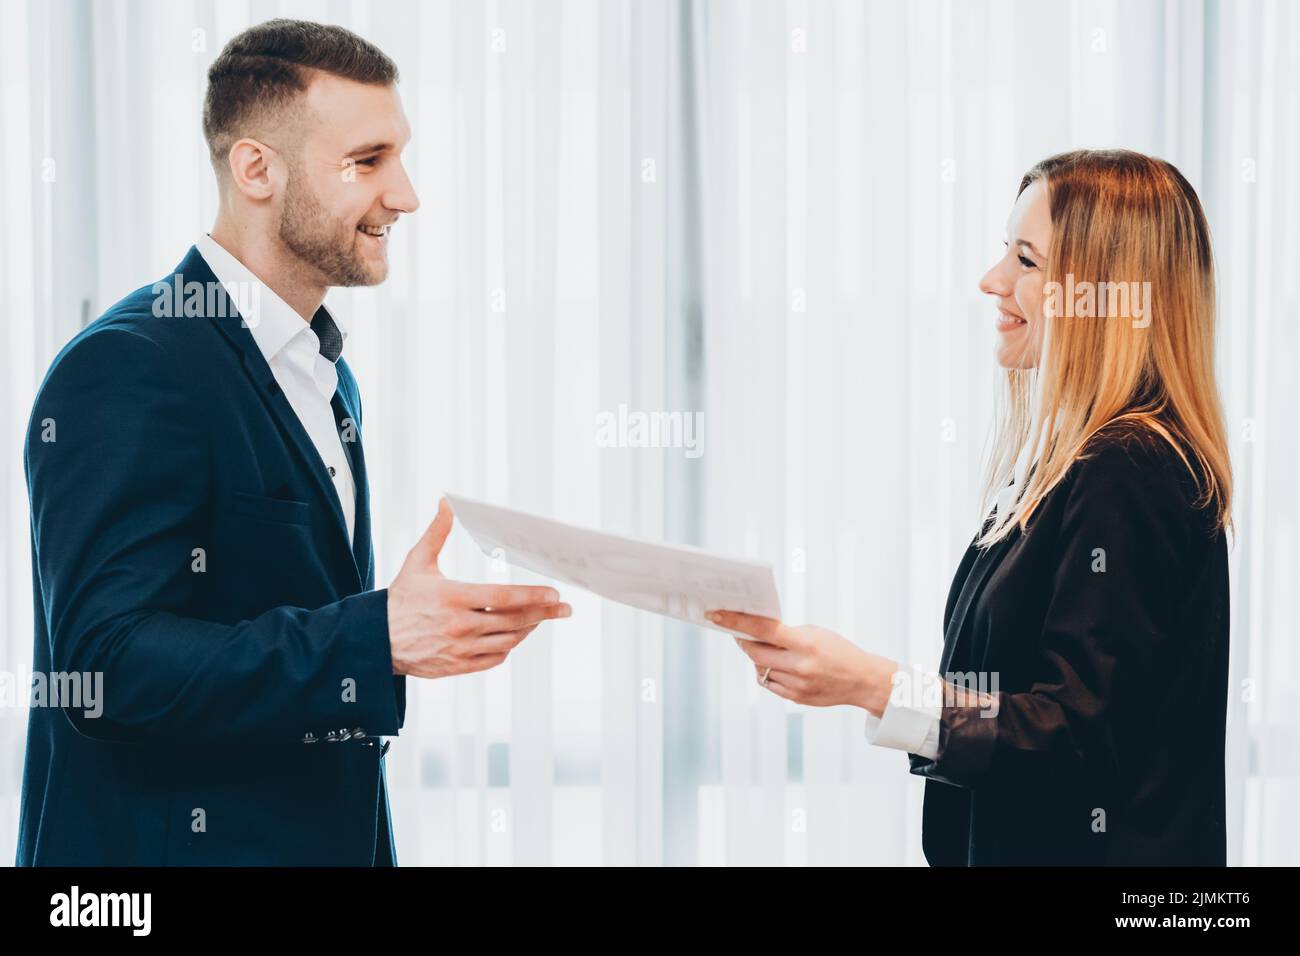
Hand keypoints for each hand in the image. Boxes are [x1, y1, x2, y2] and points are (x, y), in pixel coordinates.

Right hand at [388, 497, 570, 678]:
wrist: (375, 641)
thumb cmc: (400, 598)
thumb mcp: (417, 562)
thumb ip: (437, 532)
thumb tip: (447, 502)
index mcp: (453, 597)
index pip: (504, 597)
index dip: (533, 596)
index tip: (555, 594)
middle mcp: (460, 626)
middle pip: (514, 621)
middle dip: (544, 613)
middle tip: (565, 608)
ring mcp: (460, 649)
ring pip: (508, 641)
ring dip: (529, 629)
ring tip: (541, 618)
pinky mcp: (457, 666)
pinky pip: (494, 658)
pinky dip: (509, 646)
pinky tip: (515, 634)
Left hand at [706, 610, 897, 714]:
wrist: (862, 680)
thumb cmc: (838, 650)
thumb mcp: (814, 633)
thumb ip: (786, 634)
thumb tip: (755, 632)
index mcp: (805, 643)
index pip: (762, 629)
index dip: (736, 622)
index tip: (715, 615)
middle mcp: (799, 666)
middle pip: (754, 652)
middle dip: (743, 640)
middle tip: (737, 632)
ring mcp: (796, 685)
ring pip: (759, 669)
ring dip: (757, 657)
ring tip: (766, 648)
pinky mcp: (795, 698)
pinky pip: (769, 683)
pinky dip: (767, 672)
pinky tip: (776, 665)